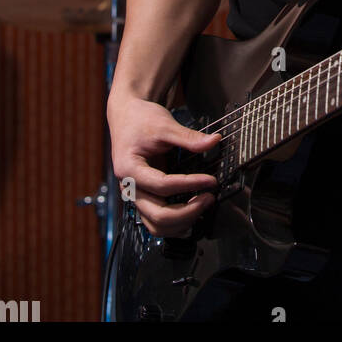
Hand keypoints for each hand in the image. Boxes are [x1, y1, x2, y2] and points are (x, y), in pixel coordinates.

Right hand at [108, 92, 220, 236]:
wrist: (127, 117)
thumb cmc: (141, 120)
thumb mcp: (165, 125)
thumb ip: (189, 137)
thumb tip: (214, 141)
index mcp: (130, 169)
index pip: (163, 185)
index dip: (189, 184)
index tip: (210, 180)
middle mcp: (129, 188)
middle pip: (158, 214)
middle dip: (187, 211)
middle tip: (209, 198)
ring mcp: (135, 195)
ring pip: (156, 225)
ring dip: (181, 222)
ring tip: (202, 206)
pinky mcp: (143, 197)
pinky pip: (155, 221)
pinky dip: (174, 223)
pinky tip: (192, 214)